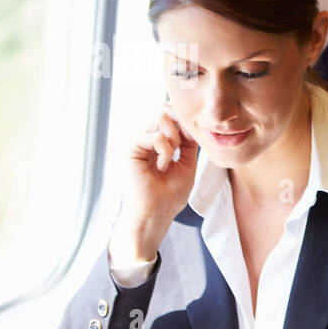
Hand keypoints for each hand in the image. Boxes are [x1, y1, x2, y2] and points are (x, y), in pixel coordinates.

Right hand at [111, 104, 198, 264]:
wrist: (157, 213)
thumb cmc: (171, 194)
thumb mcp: (188, 164)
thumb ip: (188, 143)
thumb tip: (188, 123)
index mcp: (160, 144)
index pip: (171, 119)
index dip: (184, 120)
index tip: (195, 132)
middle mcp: (148, 141)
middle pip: (165, 115)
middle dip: (181, 127)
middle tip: (183, 147)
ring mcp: (140, 144)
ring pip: (160, 121)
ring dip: (174, 140)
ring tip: (170, 161)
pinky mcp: (132, 149)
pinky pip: (154, 136)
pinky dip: (165, 151)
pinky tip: (163, 166)